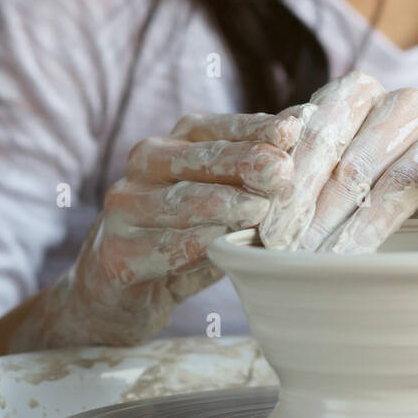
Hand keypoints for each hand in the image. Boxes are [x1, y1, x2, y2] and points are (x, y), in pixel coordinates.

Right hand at [11, 111, 303, 349]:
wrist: (115, 293)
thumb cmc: (182, 237)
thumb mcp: (220, 201)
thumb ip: (253, 170)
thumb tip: (302, 124)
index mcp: (172, 146)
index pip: (214, 128)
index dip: (254, 128)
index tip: (294, 129)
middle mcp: (143, 168)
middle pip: (197, 159)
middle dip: (243, 162)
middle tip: (282, 170)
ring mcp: (125, 210)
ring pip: (179, 202)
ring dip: (223, 206)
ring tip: (259, 210)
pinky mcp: (115, 255)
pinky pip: (158, 248)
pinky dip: (192, 247)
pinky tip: (221, 248)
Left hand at [259, 70, 417, 251]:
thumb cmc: (352, 200)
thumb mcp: (313, 183)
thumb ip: (288, 178)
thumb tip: (249, 199)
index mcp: (356, 93)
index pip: (319, 133)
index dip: (292, 184)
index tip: (270, 232)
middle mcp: (401, 103)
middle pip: (354, 157)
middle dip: (318, 212)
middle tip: (292, 255)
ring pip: (399, 172)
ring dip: (365, 219)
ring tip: (334, 258)